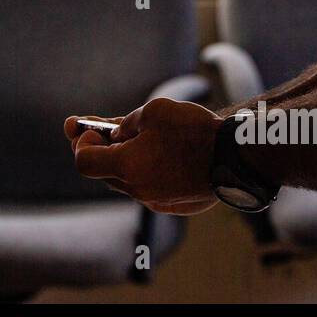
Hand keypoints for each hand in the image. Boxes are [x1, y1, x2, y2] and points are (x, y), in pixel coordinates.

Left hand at [65, 98, 222, 214]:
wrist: (235, 157)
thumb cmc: (194, 130)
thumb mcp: (153, 111)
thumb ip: (127, 124)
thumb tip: (118, 135)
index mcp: (127, 167)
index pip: (84, 161)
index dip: (81, 143)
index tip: (89, 129)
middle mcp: (137, 190)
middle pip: (103, 172)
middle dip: (98, 149)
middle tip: (93, 129)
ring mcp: (155, 201)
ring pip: (126, 180)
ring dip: (121, 159)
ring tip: (126, 136)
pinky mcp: (172, 205)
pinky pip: (147, 187)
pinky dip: (142, 169)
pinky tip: (151, 152)